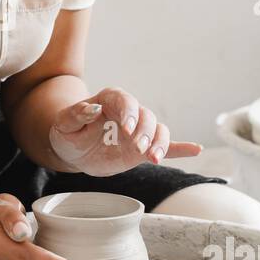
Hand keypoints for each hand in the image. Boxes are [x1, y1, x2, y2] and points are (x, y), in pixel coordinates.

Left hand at [48, 87, 203, 175]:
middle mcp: (130, 113)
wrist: (74, 152)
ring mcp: (139, 131)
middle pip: (146, 117)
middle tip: (139, 149)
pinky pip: (166, 146)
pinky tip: (195, 149)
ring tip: (154, 158)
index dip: (129, 113)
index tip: (128, 129)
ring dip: (160, 143)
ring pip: (158, 131)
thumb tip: (93, 108)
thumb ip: (76, 114)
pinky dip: (181, 148)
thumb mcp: (63, 125)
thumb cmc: (67, 134)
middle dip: (146, 132)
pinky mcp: (143, 149)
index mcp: (110, 100)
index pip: (125, 101)